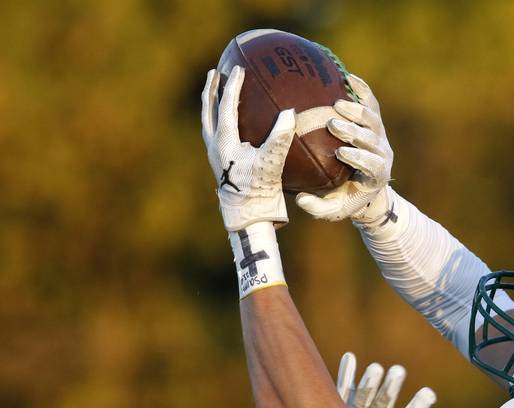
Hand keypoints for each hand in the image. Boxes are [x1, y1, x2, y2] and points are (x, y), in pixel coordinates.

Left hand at [201, 66, 294, 229]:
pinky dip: (218, 121)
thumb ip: (280, 137)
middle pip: (208, 110)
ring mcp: (215, 155)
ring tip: (216, 93)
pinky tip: (228, 124)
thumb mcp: (271, 163)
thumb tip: (290, 113)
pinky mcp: (220, 164)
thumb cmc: (259, 190)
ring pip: (208, 122)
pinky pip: (214, 134)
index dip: (233, 86)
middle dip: (211, 90)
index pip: (227, 105)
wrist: (246, 216)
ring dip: (211, 105)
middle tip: (214, 72)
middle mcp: (215, 145)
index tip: (239, 69)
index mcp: (224, 141)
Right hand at [295, 75, 392, 222]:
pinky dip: (361, 89)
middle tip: (333, 125)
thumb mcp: (333, 211)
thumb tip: (301, 200)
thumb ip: (318, 209)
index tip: (341, 153)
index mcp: (378, 175)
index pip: (373, 164)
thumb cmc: (347, 199)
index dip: (359, 158)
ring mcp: (380, 135)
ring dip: (356, 110)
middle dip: (354, 132)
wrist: (365, 186)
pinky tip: (347, 77)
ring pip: (373, 119)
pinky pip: (372, 102)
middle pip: (372, 139)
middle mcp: (383, 153)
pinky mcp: (375, 121)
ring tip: (337, 104)